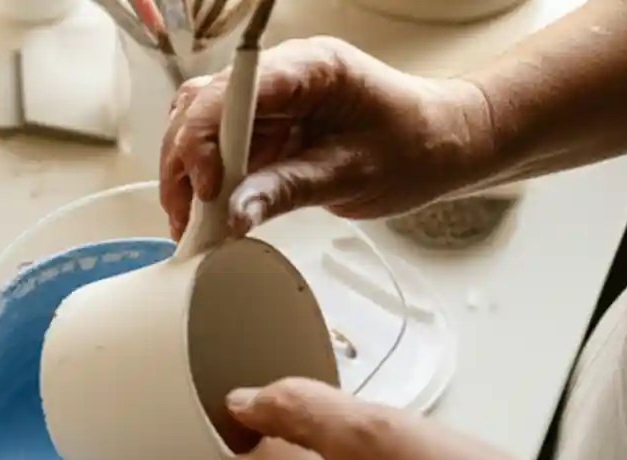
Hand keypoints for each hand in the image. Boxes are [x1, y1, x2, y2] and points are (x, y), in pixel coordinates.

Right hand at [161, 37, 497, 240]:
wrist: (442, 143)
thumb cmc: (414, 146)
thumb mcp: (353, 175)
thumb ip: (289, 191)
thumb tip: (233, 215)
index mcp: (309, 68)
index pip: (230, 94)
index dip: (204, 142)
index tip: (207, 193)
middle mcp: (281, 75)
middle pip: (201, 108)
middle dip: (184, 165)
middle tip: (187, 220)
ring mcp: (271, 100)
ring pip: (199, 127)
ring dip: (188, 176)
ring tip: (192, 223)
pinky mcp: (267, 127)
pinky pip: (220, 150)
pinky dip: (206, 184)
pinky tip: (208, 216)